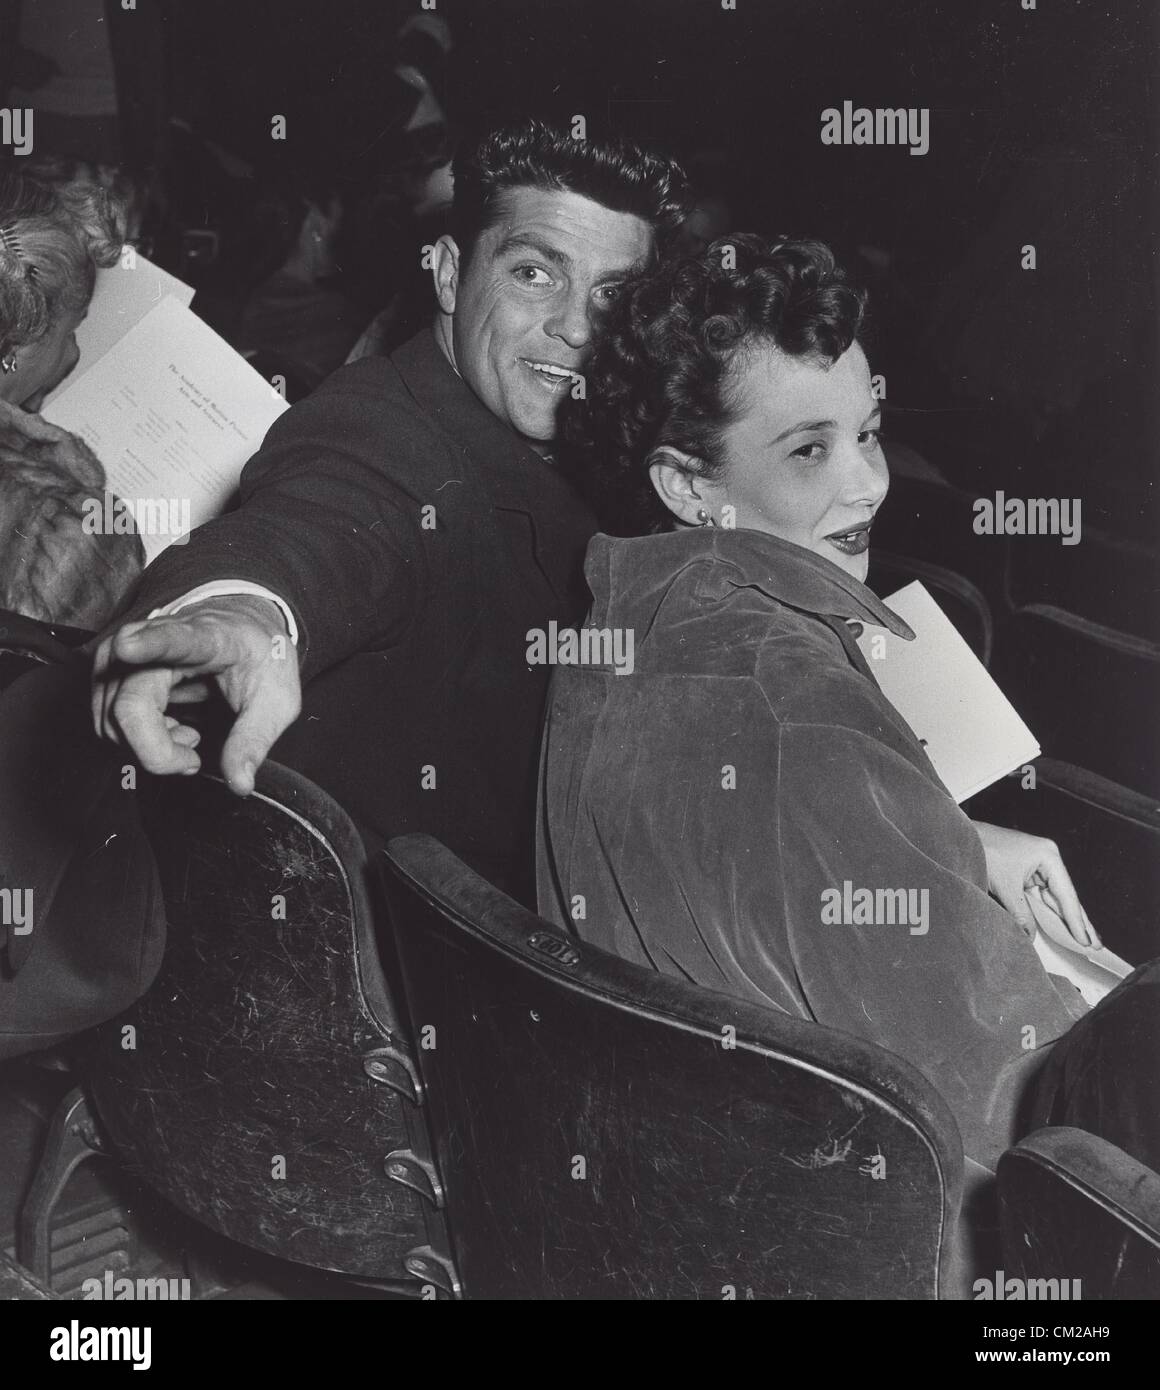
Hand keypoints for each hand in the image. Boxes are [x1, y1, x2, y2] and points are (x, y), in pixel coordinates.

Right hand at [92, 596, 300, 795]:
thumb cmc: (259, 660)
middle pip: (129, 707)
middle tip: (195, 754)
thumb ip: (253, 741)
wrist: (242, 629)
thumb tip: (239, 784)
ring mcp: (121, 655)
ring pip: (112, 722)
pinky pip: (107, 722)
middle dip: (159, 750)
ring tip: (188, 733)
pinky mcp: (106, 672)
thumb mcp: (276, 700)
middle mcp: (150, 638)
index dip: (147, 645)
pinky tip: (168, 728)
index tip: (129, 647)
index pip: (171, 640)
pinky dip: (137, 739)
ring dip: (149, 746)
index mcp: (203, 638)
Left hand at [972, 820, 1100, 949]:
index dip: (1076, 921)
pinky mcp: (1026, 872)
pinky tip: (1062, 926)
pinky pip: (1042, 897)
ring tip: (1084, 939)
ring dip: (1067, 919)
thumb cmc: (983, 850)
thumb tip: (1030, 935)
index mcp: (1048, 856)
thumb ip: (1020, 914)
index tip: (1086, 940)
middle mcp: (1047, 859)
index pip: (1066, 895)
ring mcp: (1037, 865)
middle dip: (1080, 921)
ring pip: (1055, 899)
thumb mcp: (1005, 886)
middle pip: (1066, 897)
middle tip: (1095, 944)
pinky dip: (1050, 912)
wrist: (961, 839)